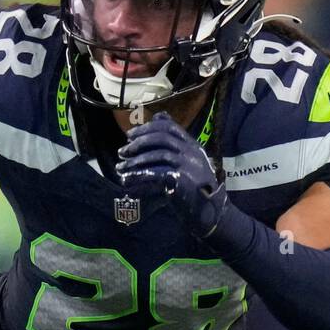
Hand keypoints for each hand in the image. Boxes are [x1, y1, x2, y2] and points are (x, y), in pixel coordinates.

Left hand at [116, 111, 229, 239]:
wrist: (209, 214)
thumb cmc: (194, 189)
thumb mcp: (186, 163)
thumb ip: (172, 146)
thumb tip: (158, 116)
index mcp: (192, 146)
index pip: (169, 127)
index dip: (147, 128)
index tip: (129, 136)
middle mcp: (192, 152)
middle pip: (162, 137)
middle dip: (139, 142)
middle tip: (122, 151)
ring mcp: (189, 166)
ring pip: (158, 155)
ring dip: (136, 161)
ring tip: (121, 167)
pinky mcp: (183, 180)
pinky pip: (157, 173)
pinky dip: (139, 175)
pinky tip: (127, 180)